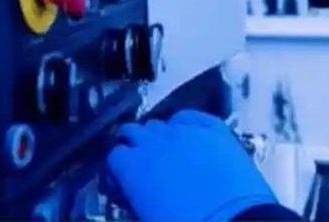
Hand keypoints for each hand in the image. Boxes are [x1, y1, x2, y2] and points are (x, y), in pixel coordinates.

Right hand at [106, 110, 277, 220]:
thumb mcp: (147, 215)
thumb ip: (136, 196)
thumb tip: (137, 193)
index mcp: (132, 167)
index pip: (114, 156)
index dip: (120, 167)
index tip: (126, 177)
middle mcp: (153, 141)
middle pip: (133, 131)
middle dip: (135, 145)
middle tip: (145, 163)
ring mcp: (184, 131)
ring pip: (161, 122)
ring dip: (160, 135)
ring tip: (171, 152)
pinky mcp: (214, 129)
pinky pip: (192, 117)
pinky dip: (187, 124)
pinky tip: (191, 135)